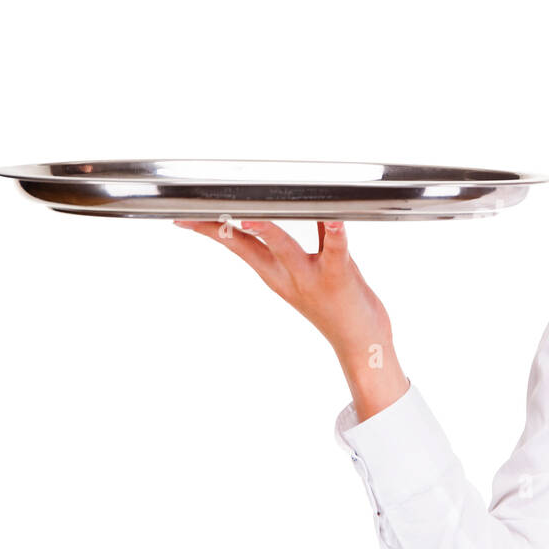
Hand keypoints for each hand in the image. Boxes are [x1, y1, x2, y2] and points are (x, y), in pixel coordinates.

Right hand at [171, 218, 392, 363]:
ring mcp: (311, 276)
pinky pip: (335, 251)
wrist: (362, 344)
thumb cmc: (339, 304)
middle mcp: (288, 275)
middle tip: (197, 213)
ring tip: (252, 217)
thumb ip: (315, 234)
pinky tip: (336, 221)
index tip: (185, 216)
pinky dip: (336, 235)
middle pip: (248, 247)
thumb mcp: (316, 269)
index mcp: (277, 273)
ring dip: (268, 231)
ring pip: (284, 248)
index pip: (238, 245)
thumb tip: (308, 204)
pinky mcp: (339, 276)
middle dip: (222, 228)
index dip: (211, 230)